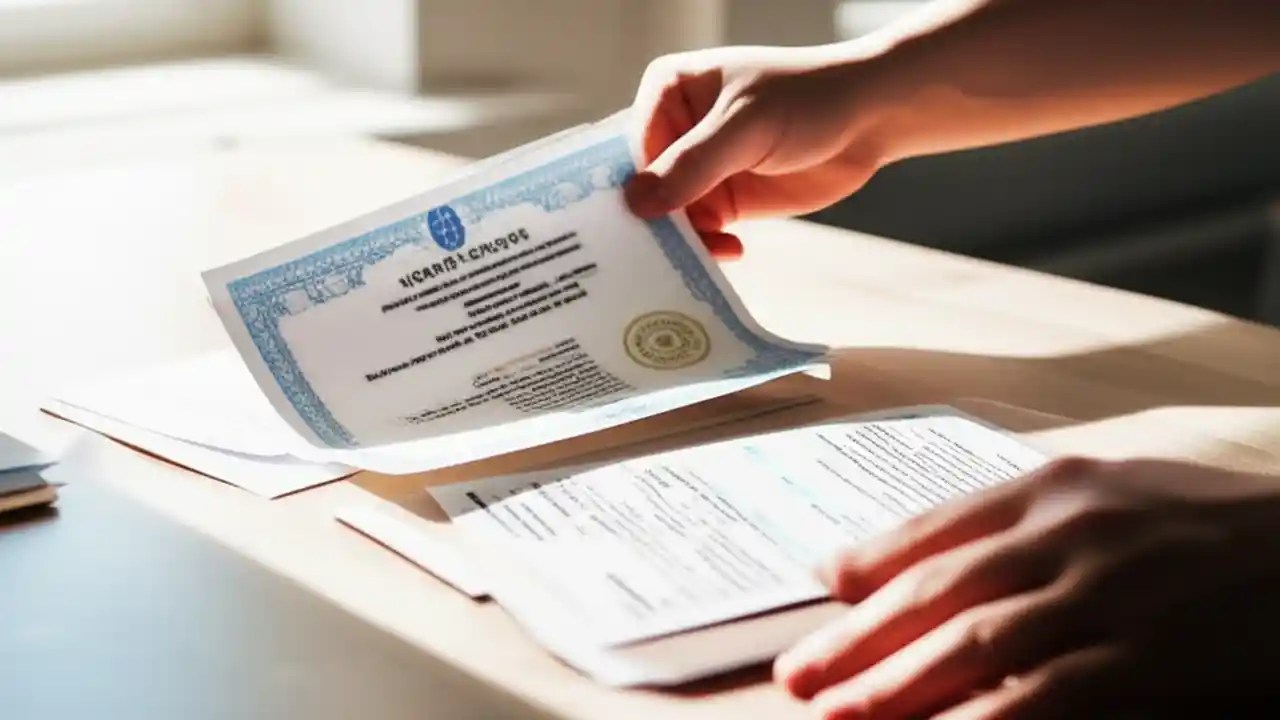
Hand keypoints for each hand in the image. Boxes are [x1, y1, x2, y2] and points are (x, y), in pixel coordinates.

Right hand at [623, 46, 889, 259]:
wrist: (869, 119)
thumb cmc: (807, 100)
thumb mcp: (745, 126)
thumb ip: (692, 164)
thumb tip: (637, 202)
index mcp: (667, 93)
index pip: (627, 148)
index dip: (622, 188)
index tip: (621, 228)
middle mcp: (676, 132)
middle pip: (643, 188)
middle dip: (648, 222)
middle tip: (646, 260)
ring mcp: (700, 169)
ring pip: (670, 217)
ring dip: (680, 242)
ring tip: (696, 260)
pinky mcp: (724, 200)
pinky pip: (699, 232)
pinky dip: (707, 248)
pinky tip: (729, 252)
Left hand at [774, 456, 1279, 718]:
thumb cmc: (1216, 524)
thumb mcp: (1117, 495)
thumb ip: (1028, 519)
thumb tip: (945, 558)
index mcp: (1055, 484)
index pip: (938, 525)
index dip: (871, 560)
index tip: (819, 589)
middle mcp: (1067, 530)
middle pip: (938, 589)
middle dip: (859, 637)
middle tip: (800, 673)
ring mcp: (1106, 592)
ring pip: (974, 644)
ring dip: (896, 686)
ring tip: (839, 715)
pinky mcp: (1149, 655)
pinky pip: (1045, 695)